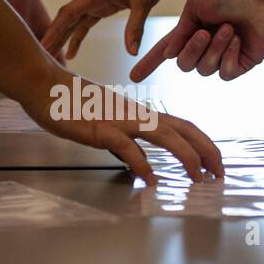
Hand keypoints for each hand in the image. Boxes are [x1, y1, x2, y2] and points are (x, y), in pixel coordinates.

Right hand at [23, 74, 222, 183]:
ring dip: (186, 157)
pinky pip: (126, 146)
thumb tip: (139, 162)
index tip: (215, 163)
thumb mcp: (106, 125)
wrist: (44, 84)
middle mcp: (137, 115)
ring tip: (198, 178)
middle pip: (183, 130)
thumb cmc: (72, 104)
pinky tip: (150, 179)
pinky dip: (141, 163)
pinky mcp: (100, 128)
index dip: (203, 144)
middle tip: (220, 174)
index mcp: (140, 114)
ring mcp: (120, 121)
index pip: (183, 127)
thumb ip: (125, 142)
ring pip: (164, 136)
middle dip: (206, 152)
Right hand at [41, 0, 179, 59]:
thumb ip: (135, 26)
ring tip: (50, 57)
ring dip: (62, 39)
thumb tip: (131, 51)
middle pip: (65, 19)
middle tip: (40, 56)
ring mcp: (96, 2)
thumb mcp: (144, 1)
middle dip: (52, 37)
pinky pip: (84, 24)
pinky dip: (77, 37)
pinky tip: (72, 52)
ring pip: (72, 23)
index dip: (55, 30)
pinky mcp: (103, 6)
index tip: (43, 45)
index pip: (69, 14)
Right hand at [129, 0, 263, 81]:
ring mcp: (222, 57)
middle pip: (184, 65)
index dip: (149, 64)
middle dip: (192, 50)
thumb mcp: (195, 4)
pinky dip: (228, 56)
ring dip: (214, 48)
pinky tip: (237, 40)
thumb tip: (168, 55)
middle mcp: (204, 47)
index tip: (133, 77)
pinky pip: (224, 73)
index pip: (165, 52)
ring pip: (204, 70)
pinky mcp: (240, 65)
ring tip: (228, 29)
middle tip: (205, 32)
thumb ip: (180, 30)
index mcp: (190, 31)